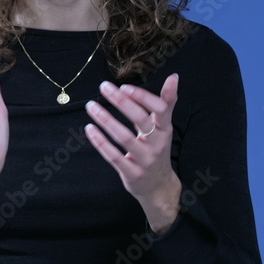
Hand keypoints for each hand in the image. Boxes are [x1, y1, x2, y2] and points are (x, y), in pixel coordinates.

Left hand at [84, 73, 181, 234]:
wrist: (159, 186)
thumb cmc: (157, 149)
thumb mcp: (164, 127)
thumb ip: (166, 103)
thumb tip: (174, 77)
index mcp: (165, 129)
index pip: (160, 109)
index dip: (143, 97)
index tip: (125, 86)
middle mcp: (157, 144)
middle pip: (140, 120)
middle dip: (121, 101)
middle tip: (104, 86)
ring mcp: (144, 160)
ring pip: (124, 137)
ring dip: (106, 120)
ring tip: (91, 106)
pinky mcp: (131, 173)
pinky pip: (114, 156)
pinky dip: (100, 142)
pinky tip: (90, 129)